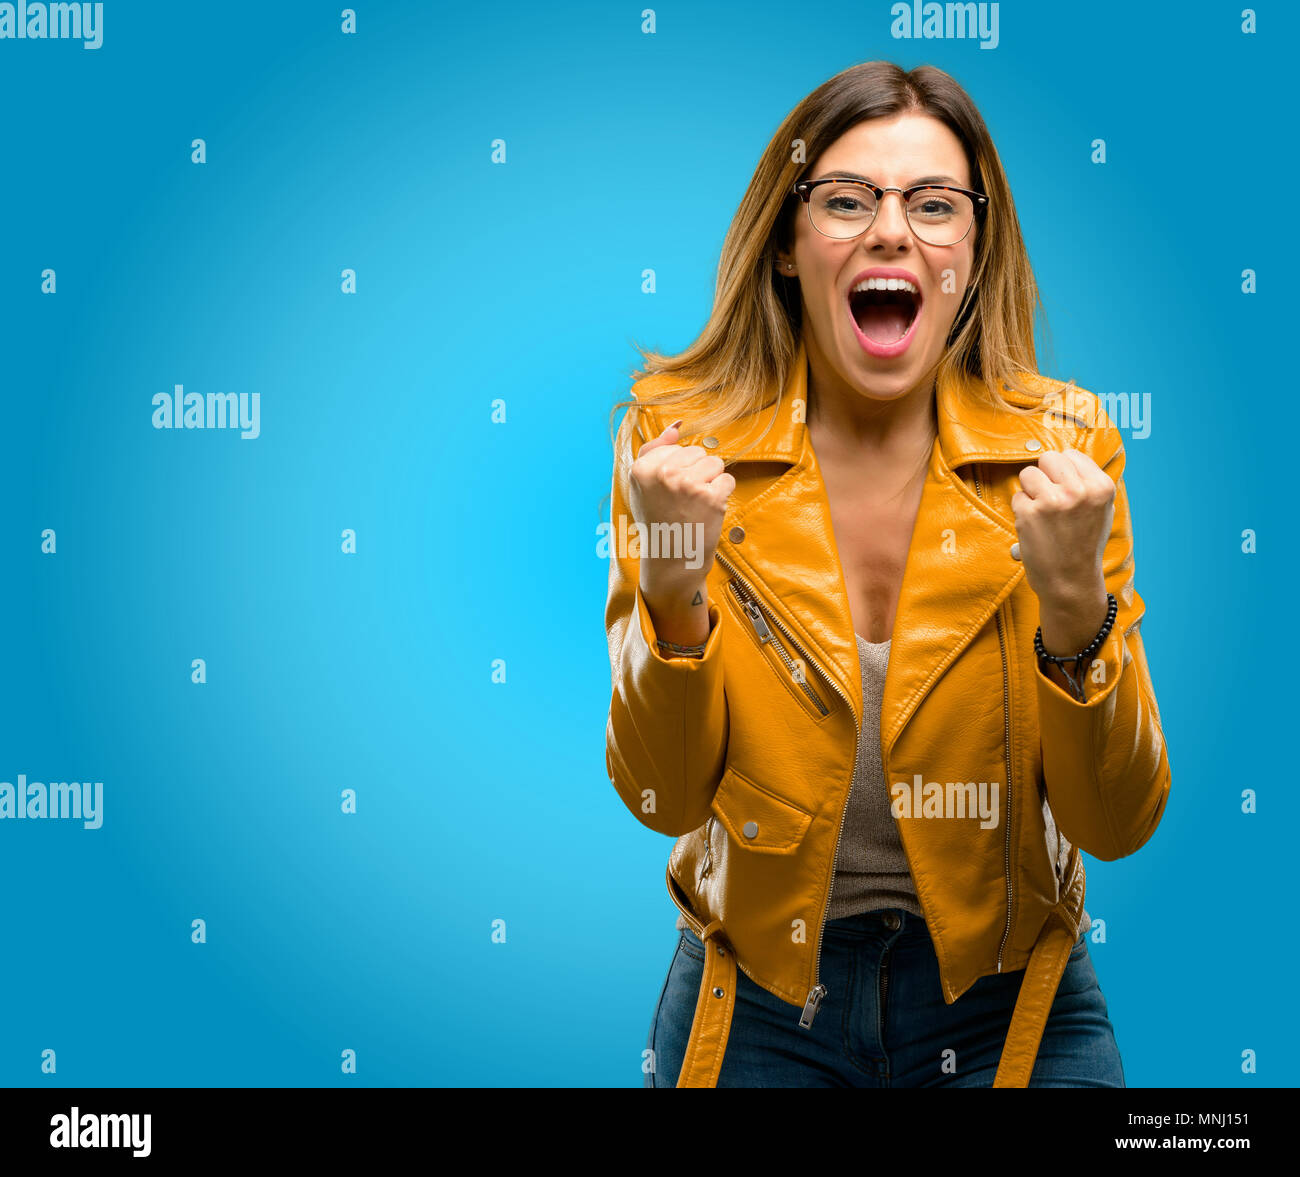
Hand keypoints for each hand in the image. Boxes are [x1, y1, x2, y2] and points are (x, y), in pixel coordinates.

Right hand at [629, 419, 734, 624]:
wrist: (672, 561)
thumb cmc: (658, 521)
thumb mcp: (642, 486)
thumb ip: (654, 450)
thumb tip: (677, 425)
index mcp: (642, 468)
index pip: (676, 448)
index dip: (679, 469)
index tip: (670, 492)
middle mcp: (664, 473)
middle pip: (698, 452)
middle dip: (697, 472)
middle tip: (684, 501)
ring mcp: (688, 485)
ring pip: (715, 463)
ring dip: (711, 482)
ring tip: (696, 504)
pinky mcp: (711, 497)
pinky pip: (728, 479)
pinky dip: (723, 494)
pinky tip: (708, 510)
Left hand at [1010, 447, 1113, 654]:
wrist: (1071, 581)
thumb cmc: (1084, 544)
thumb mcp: (1101, 509)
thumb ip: (1087, 481)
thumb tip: (1064, 456)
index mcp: (1101, 486)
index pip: (1071, 454)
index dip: (1062, 472)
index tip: (1065, 490)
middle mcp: (1079, 491)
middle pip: (1048, 457)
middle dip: (1044, 474)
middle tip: (1050, 498)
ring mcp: (1053, 501)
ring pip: (1028, 473)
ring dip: (1030, 491)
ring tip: (1043, 513)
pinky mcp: (1029, 513)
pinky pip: (1017, 496)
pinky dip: (1021, 510)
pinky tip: (1035, 526)